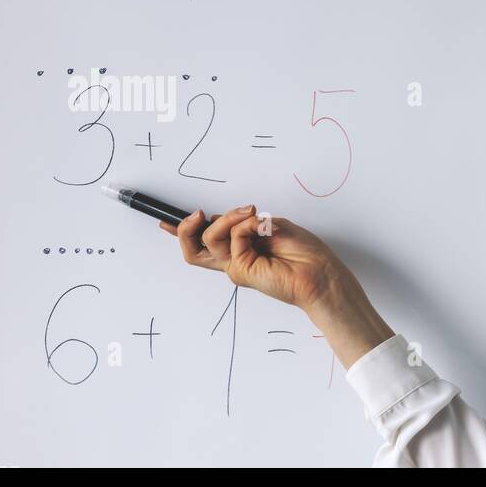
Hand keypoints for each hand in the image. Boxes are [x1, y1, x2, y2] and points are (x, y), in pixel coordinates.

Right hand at [162, 206, 393, 365]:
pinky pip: (230, 239)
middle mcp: (234, 259)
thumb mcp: (272, 225)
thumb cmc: (305, 252)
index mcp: (241, 248)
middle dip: (186, 227)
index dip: (183, 231)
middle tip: (198, 213)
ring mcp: (236, 266)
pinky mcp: (241, 270)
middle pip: (193, 248)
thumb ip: (246, 223)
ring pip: (208, 240)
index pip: (205, 241)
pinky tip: (261, 226)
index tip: (164, 222)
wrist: (320, 272)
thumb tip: (228, 217)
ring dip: (226, 219)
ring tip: (250, 213)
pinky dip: (244, 226)